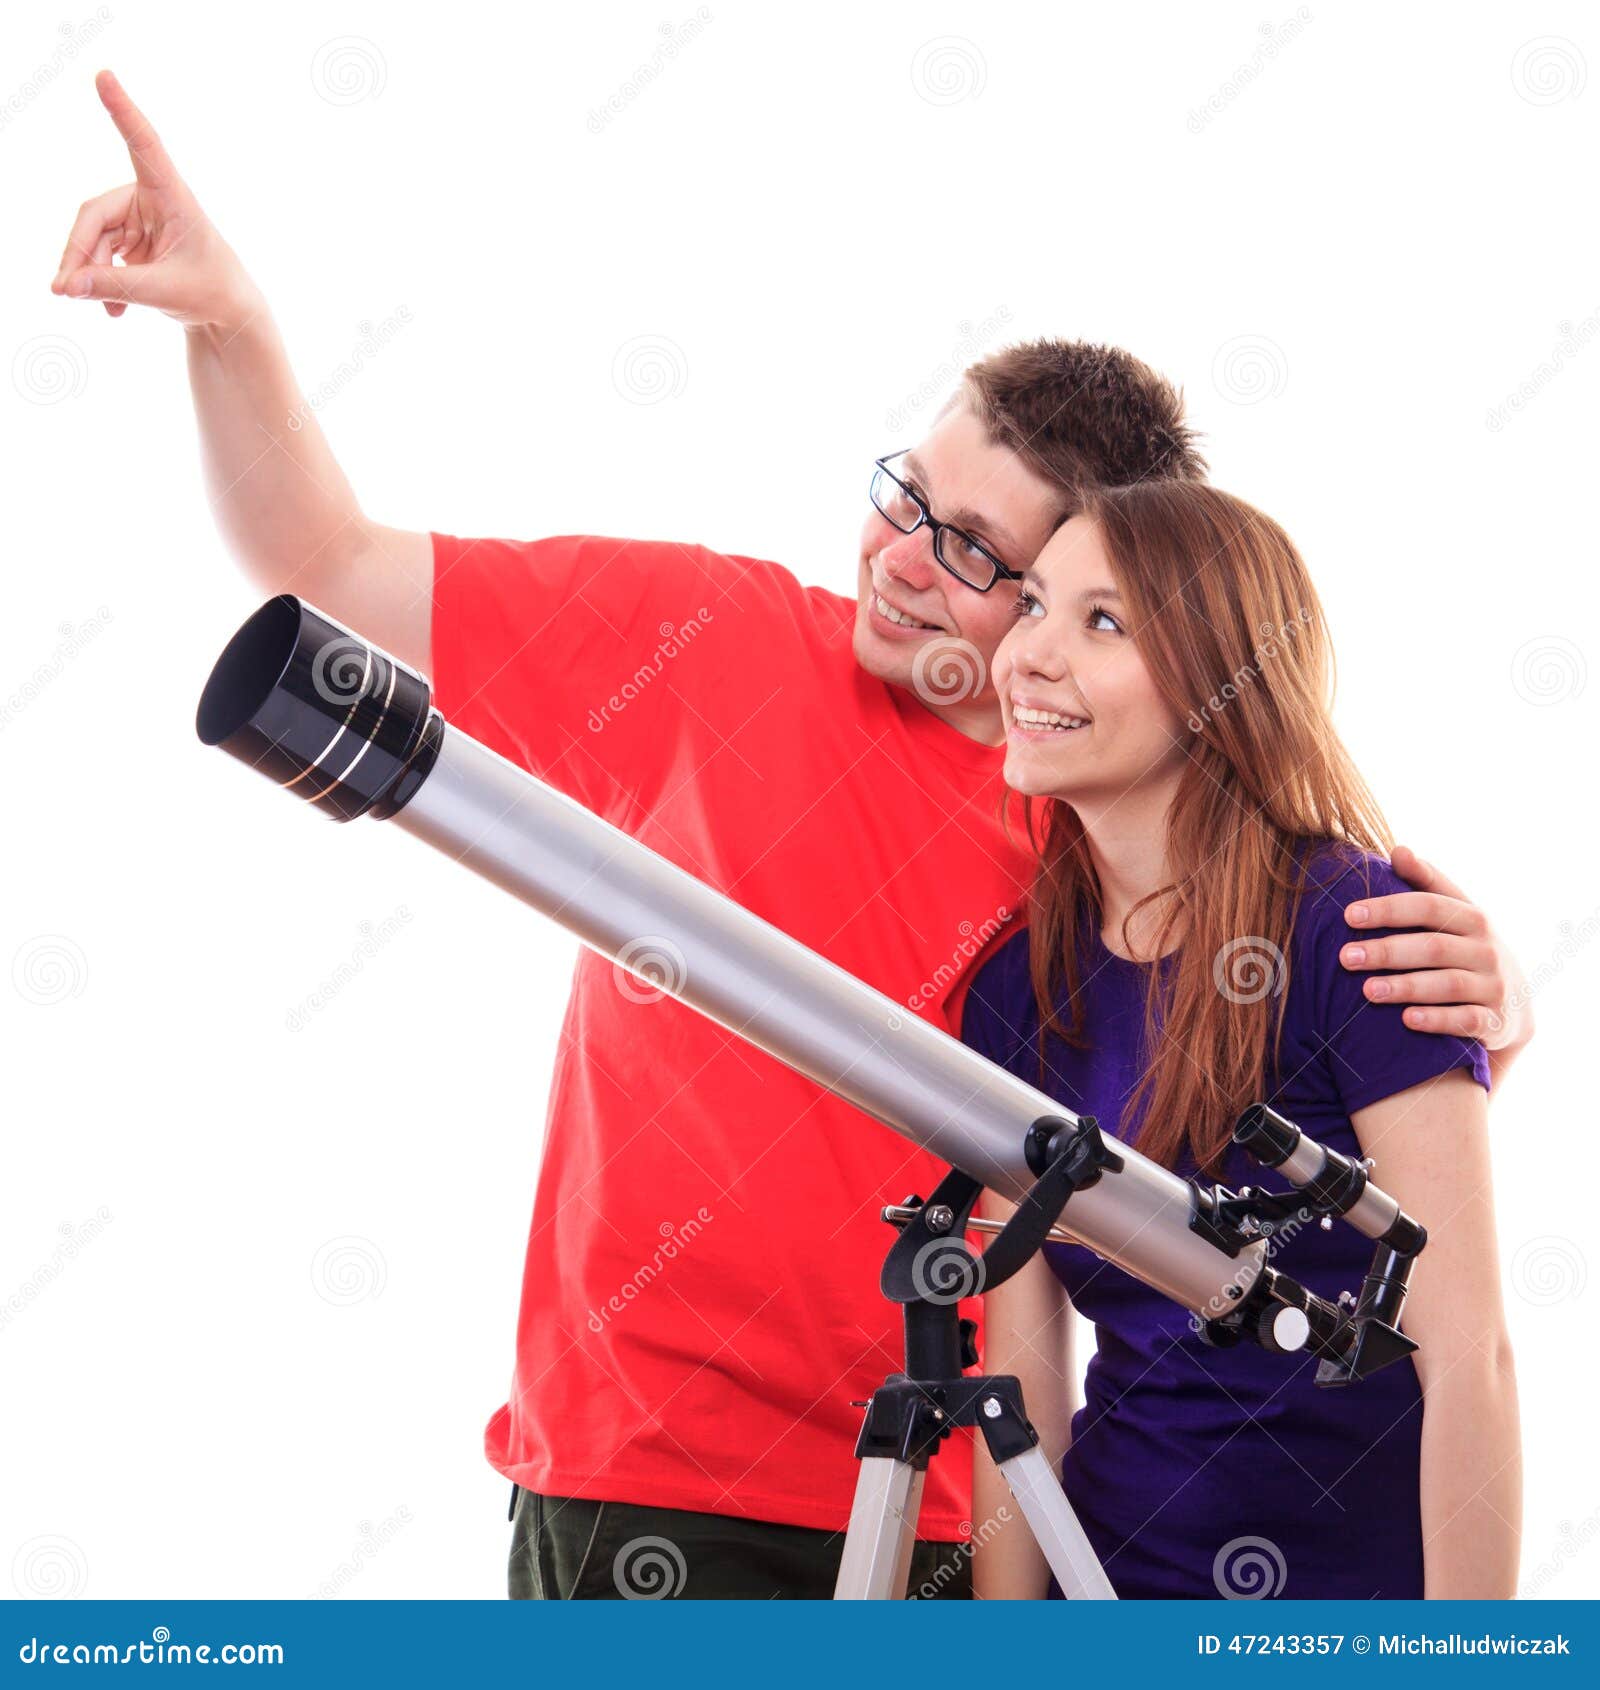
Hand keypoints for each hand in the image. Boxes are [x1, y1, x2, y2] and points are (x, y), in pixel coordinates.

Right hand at [50, 70, 261, 332]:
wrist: (227, 313)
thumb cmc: (210, 292)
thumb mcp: (165, 292)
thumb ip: (115, 287)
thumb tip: (65, 286)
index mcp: (172, 196)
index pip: (144, 146)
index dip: (123, 111)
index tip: (105, 76)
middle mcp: (151, 199)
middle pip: (95, 216)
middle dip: (79, 254)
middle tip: (64, 291)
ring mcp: (138, 219)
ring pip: (92, 238)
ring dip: (89, 274)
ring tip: (97, 307)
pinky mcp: (130, 239)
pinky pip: (100, 257)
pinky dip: (101, 284)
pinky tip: (112, 312)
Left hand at [1339, 845, 1532, 1063]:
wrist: (1513, 1002)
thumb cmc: (1466, 947)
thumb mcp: (1454, 914)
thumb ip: (1426, 883)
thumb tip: (1398, 850)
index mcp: (1471, 917)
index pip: (1429, 905)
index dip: (1389, 909)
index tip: (1349, 915)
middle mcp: (1486, 949)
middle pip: (1433, 946)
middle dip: (1387, 951)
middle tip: (1346, 957)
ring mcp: (1493, 986)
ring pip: (1448, 984)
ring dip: (1406, 986)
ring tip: (1367, 990)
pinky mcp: (1496, 1022)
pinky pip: (1468, 1021)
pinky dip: (1438, 1020)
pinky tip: (1408, 1019)